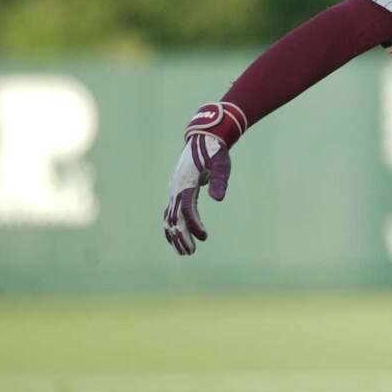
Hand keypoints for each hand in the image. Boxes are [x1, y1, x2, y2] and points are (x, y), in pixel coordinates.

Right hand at [163, 133, 230, 255]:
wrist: (203, 137)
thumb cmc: (215, 151)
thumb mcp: (221, 164)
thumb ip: (219, 180)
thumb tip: (218, 199)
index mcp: (185, 184)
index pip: (186, 210)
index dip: (193, 225)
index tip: (204, 237)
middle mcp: (176, 188)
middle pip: (174, 218)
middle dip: (181, 236)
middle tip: (190, 253)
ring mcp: (174, 189)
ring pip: (170, 217)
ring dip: (175, 235)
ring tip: (184, 252)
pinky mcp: (177, 190)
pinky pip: (171, 211)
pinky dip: (172, 225)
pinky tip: (177, 236)